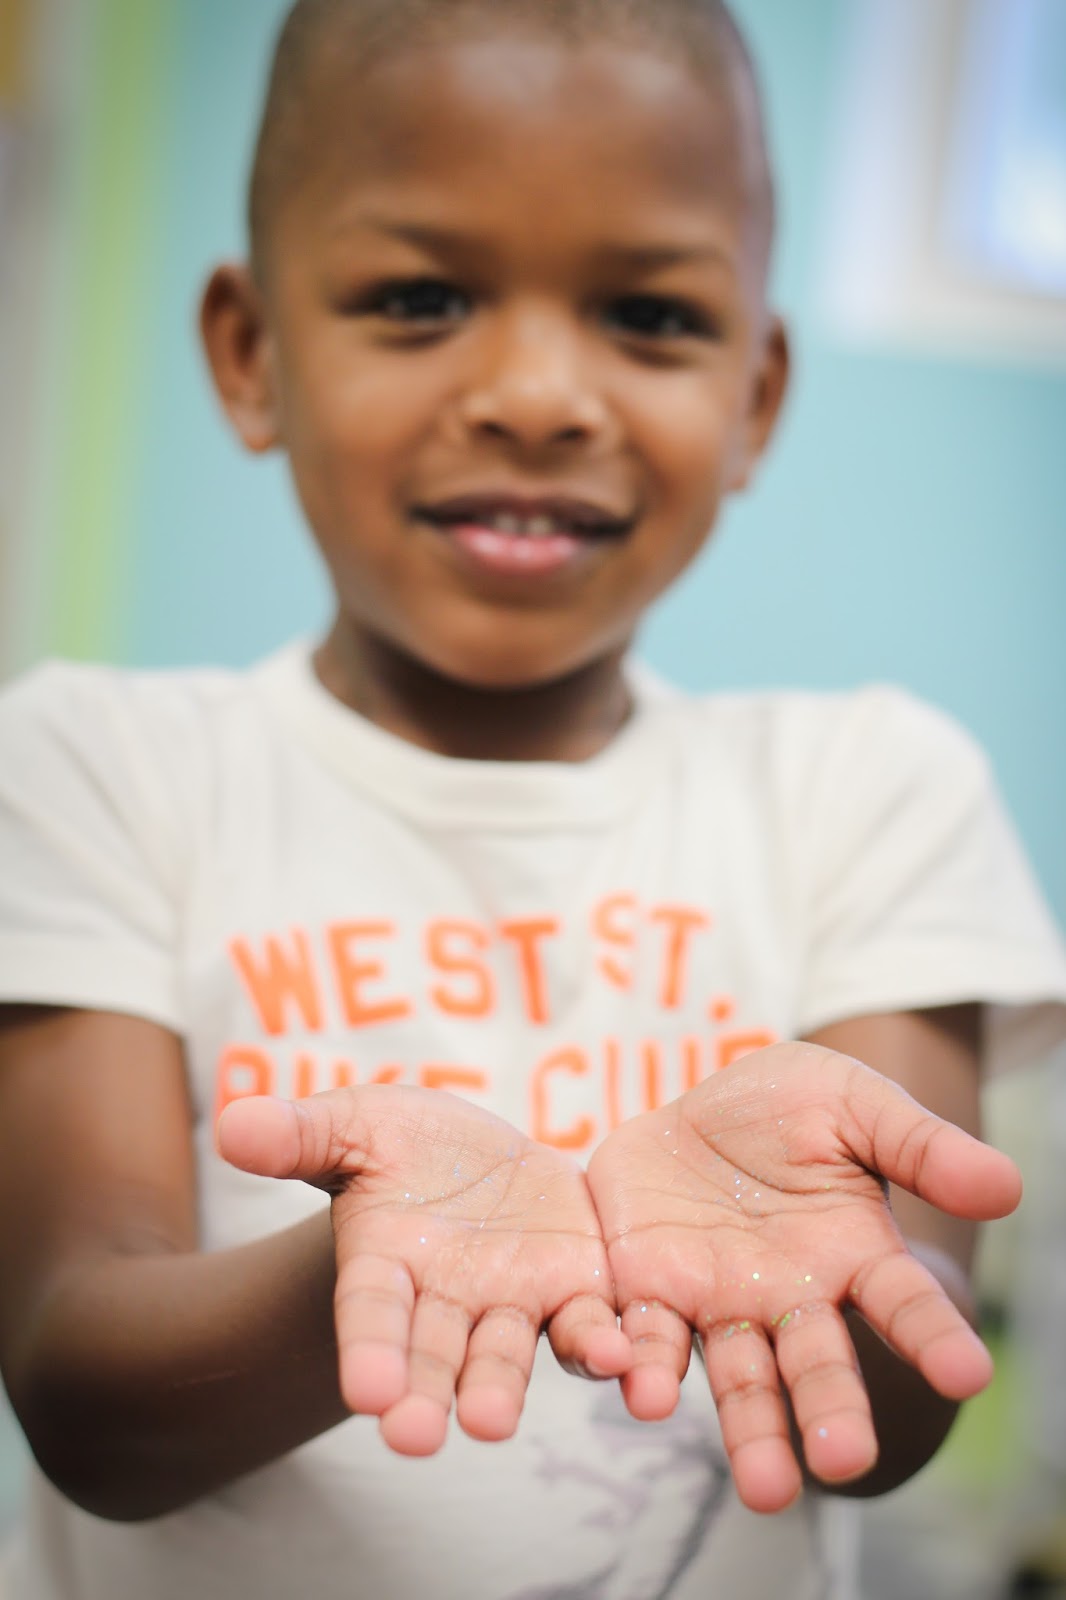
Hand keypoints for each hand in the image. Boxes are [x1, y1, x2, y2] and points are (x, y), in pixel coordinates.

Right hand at [218, 1086, 630, 1455]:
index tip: (367, 1394)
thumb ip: (298, 1133)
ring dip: (503, 1388)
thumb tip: (229, 1126)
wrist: (479, 1160)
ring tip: (496, 1420)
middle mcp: (445, 1302)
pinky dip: (606, 1345)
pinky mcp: (574, 1288)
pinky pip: (592, 1324)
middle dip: (426, 1395)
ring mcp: (512, 1301)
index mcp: (384, 1265)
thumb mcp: (352, 1125)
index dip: (368, 1352)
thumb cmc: (400, 1148)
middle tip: (417, 1437)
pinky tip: (626, 1358)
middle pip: (434, 1356)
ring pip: (508, 1355)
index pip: (371, 1315)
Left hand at [586, 1041, 1020, 1512]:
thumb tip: (1008, 1185)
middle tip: (845, 1460)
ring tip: (764, 1486)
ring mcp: (721, 1304)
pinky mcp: (650, 1291)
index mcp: (854, 1256)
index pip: (903, 1302)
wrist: (700, 1101)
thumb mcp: (856, 1104)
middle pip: (818, 1367)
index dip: (933, 1336)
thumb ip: (920, 1146)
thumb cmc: (793, 1107)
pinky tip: (643, 1394)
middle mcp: (791, 1299)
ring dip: (748, 1432)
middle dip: (831, 1413)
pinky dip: (642, 1366)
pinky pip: (646, 1335)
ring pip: (738, 1381)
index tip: (966, 1374)